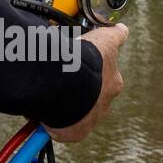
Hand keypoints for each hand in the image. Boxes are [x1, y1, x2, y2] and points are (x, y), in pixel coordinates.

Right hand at [45, 23, 128, 143]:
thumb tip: (122, 28)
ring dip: (61, 105)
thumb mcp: (104, 39)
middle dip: (74, 90)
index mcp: (112, 84)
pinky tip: (40, 110)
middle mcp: (103, 104)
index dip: (87, 73)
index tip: (75, 67)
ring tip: (44, 93)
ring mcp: (89, 121)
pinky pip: (60, 129)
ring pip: (73, 113)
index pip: (101, 80)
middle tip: (57, 79)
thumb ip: (115, 34)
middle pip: (87, 98)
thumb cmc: (87, 61)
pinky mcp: (74, 133)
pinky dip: (50, 121)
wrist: (70, 82)